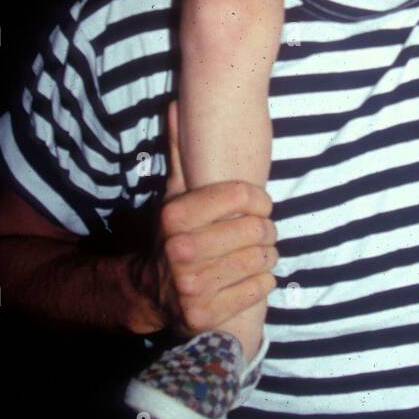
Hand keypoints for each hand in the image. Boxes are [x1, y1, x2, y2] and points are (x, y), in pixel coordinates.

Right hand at [129, 101, 277, 336]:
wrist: (151, 293)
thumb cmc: (174, 236)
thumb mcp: (174, 196)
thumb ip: (182, 152)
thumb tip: (178, 103)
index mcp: (174, 217)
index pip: (242, 196)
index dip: (261, 199)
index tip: (260, 204)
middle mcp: (180, 251)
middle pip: (257, 230)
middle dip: (266, 229)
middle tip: (263, 231)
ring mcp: (192, 287)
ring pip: (262, 259)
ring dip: (267, 255)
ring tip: (258, 252)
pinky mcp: (206, 315)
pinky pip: (261, 288)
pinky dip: (264, 280)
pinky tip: (251, 275)